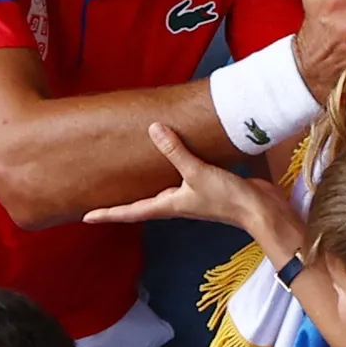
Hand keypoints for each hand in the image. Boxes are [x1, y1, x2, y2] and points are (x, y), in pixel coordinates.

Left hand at [83, 123, 291, 232]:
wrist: (259, 209)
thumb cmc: (226, 198)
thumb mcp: (197, 172)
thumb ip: (175, 151)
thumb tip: (153, 130)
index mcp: (168, 205)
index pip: (130, 211)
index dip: (108, 213)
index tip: (86, 216)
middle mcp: (176, 203)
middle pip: (142, 203)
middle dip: (122, 201)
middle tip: (102, 195)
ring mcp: (191, 197)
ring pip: (161, 190)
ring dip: (145, 185)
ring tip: (130, 174)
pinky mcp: (206, 187)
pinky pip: (181, 178)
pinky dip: (171, 169)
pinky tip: (173, 158)